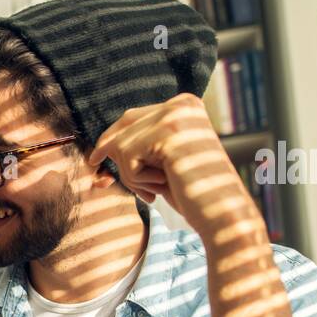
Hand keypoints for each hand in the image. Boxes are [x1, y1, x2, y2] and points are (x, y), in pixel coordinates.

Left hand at [88, 93, 257, 238]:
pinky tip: (161, 188)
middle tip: (116, 183)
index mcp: (185, 104)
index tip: (95, 161)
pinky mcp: (168, 134)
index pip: (130, 118)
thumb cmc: (190, 192)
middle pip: (123, 127)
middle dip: (117, 159)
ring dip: (130, 176)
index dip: (110, 142)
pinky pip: (126, 157)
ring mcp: (176, 116)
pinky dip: (136, 180)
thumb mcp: (161, 161)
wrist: (221, 213)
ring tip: (154, 191)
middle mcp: (182, 103)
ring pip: (121, 144)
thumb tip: (100, 146)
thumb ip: (140, 144)